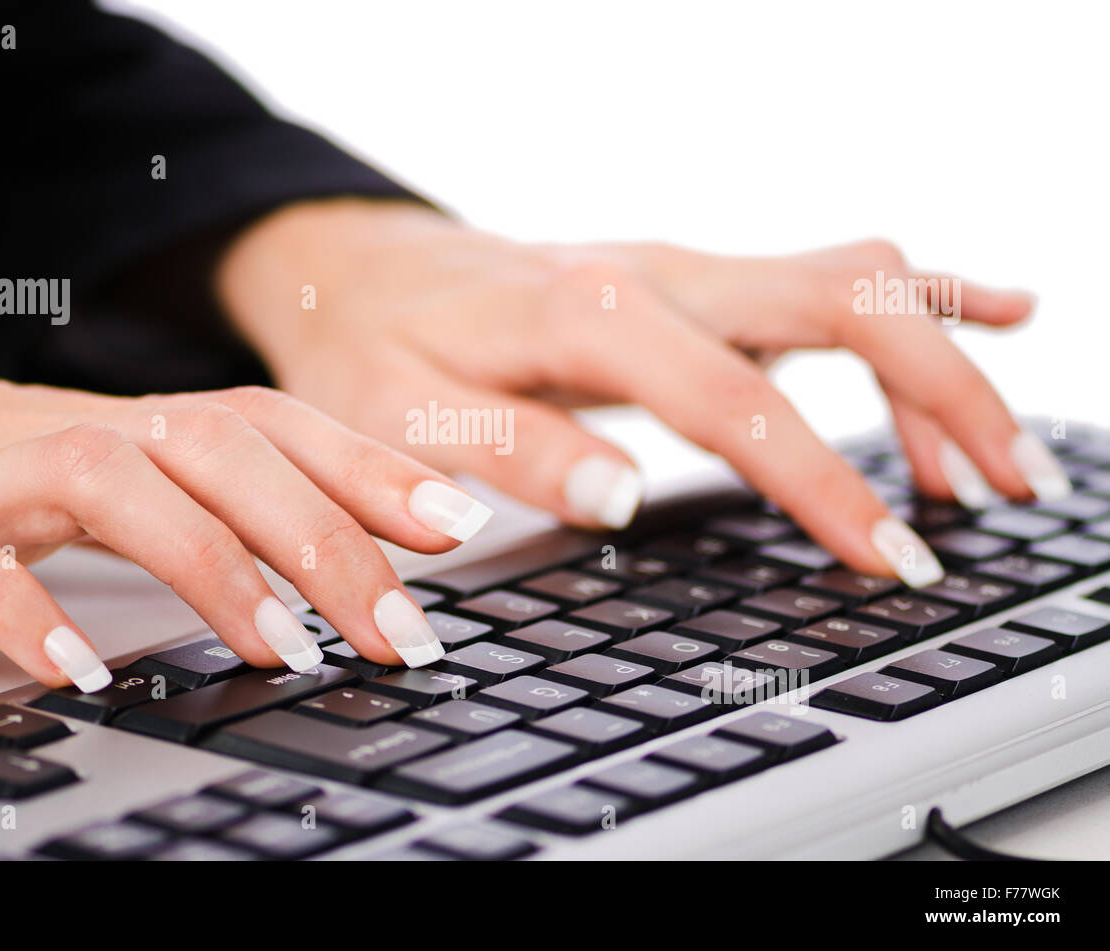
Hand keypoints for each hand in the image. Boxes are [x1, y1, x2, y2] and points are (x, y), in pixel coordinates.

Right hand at [0, 334, 490, 689]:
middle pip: (219, 448)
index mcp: (136, 430)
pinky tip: (85, 674)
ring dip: (210, 566)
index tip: (456, 525)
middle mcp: (78, 434)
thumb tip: (343, 568)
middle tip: (399, 631)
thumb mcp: (109, 487)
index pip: (274, 424)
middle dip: (325, 536)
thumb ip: (210, 512)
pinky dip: (29, 612)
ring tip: (281, 652)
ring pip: (112, 481)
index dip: (370, 466)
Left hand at [219, 199, 1068, 585]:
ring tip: (996, 463)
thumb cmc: (378, 349)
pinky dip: (911, 311)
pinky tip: (984, 320)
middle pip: (840, 301)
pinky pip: (825, 284)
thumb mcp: (401, 413)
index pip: (737, 398)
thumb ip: (507, 451)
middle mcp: (653, 273)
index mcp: (583, 311)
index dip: (822, 481)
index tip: (890, 555)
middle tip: (1008, 491)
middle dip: (942, 391)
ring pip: (850, 284)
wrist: (366, 272)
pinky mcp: (694, 284)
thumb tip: (621, 499)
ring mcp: (682, 270)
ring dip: (941, 359)